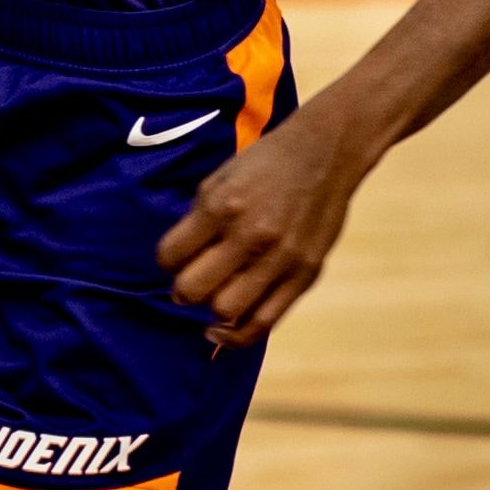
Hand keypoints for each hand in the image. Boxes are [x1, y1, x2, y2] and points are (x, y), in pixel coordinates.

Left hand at [157, 95, 372, 343]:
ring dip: (211, 307)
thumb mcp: (218, 179)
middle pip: (193, 289)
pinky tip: (221, 330)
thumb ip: (198, 221)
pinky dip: (237, 334)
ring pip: (225, 310)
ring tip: (214, 294)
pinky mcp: (305, 275)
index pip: (171, 255)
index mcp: (221, 206)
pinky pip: (264, 321)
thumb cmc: (263, 165)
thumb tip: (176, 262)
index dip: (166, 261)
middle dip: (182, 289)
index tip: (174, 258)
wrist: (323, 156)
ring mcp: (280, 258)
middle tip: (187, 283)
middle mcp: (249, 235)